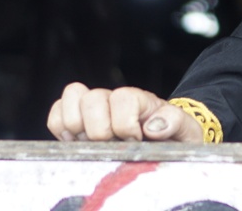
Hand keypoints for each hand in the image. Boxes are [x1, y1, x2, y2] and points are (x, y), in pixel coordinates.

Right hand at [46, 82, 204, 142]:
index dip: (125, 124)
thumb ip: (175, 122)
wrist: (162, 142)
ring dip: (77, 126)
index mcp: (139, 99)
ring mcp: (92, 108)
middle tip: (111, 144)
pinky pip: (56, 114)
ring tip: (93, 143)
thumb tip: (153, 126)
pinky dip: (60, 129)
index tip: (134, 139)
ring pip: (70, 99)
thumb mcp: (185, 130)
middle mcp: (112, 99)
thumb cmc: (172, 136)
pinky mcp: (75, 122)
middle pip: (92, 98)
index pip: (122, 98)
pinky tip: (77, 143)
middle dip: (99, 129)